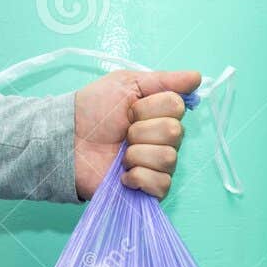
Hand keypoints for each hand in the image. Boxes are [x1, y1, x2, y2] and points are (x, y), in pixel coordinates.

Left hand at [74, 69, 202, 200]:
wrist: (68, 142)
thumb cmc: (93, 111)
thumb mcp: (126, 84)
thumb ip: (163, 80)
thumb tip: (198, 77)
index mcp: (161, 114)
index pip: (177, 107)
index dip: (150, 108)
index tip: (129, 111)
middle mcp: (164, 140)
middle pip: (175, 133)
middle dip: (142, 131)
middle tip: (123, 134)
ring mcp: (158, 166)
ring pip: (168, 159)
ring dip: (137, 154)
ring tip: (120, 155)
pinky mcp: (149, 190)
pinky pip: (162, 184)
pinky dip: (138, 177)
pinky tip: (123, 175)